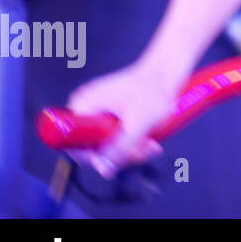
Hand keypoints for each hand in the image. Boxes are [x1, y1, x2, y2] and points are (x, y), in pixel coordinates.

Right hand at [64, 58, 186, 177]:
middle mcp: (85, 109)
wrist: (168, 71)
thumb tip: (103, 169)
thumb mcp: (138, 123)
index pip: (72, 143)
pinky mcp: (109, 115)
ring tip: (150, 145)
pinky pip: (114, 137)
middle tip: (143, 151)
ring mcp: (97, 112)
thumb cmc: (154, 88)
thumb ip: (121, 148)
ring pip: (106, 144)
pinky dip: (131, 142)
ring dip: (129, 150)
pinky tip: (147, 140)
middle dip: (119, 154)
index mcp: (82, 105)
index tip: (114, 161)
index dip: (92, 157)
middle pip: (91, 147)